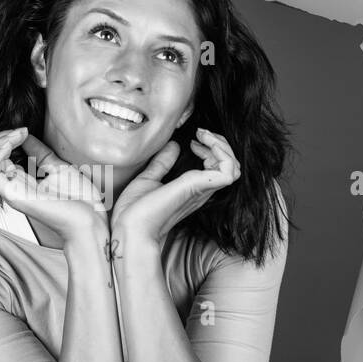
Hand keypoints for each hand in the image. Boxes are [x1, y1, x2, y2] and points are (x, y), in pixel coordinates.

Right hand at [0, 127, 108, 243]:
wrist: (91, 219)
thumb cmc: (80, 200)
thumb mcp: (56, 166)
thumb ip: (38, 153)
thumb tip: (25, 136)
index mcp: (20, 183)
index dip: (3, 140)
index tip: (23, 130)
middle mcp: (12, 188)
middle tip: (18, 132)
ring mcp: (12, 192)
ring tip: (16, 136)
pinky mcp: (15, 195)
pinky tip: (14, 143)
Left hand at [110, 127, 240, 245]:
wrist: (129, 227)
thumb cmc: (135, 211)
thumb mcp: (149, 179)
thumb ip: (163, 163)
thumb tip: (173, 146)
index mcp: (193, 190)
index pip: (219, 168)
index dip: (212, 149)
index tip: (193, 140)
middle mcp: (201, 191)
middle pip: (231, 166)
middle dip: (220, 144)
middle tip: (201, 134)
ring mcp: (201, 190)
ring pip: (233, 167)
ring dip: (222, 146)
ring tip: (203, 137)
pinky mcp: (197, 188)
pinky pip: (227, 171)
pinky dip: (220, 152)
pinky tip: (200, 146)